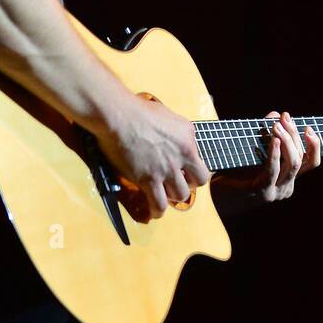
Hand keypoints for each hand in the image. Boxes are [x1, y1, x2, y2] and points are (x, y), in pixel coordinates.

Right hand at [93, 97, 210, 222]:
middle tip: (177, 182)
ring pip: (180, 194)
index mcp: (188, 137)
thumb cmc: (138, 110)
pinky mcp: (149, 179)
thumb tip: (178, 140)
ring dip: (173, 196)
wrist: (119, 116)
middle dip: (188, 183)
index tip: (189, 173)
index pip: (203, 160)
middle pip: (197, 181)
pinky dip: (158, 211)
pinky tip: (156, 212)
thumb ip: (178, 132)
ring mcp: (166, 169)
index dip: (196, 170)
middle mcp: (182, 155)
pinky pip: (159, 203)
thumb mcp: (169, 116)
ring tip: (166, 195)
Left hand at [216, 111, 321, 204]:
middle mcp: (285, 188)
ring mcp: (275, 192)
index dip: (314, 144)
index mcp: (287, 180)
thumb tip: (275, 113)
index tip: (307, 127)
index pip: (310, 162)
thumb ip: (267, 135)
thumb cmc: (233, 173)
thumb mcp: (254, 152)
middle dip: (295, 135)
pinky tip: (274, 140)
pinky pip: (273, 170)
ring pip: (293, 164)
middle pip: (301, 159)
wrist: (213, 197)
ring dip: (287, 141)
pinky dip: (275, 153)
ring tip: (277, 125)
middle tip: (285, 118)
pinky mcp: (261, 191)